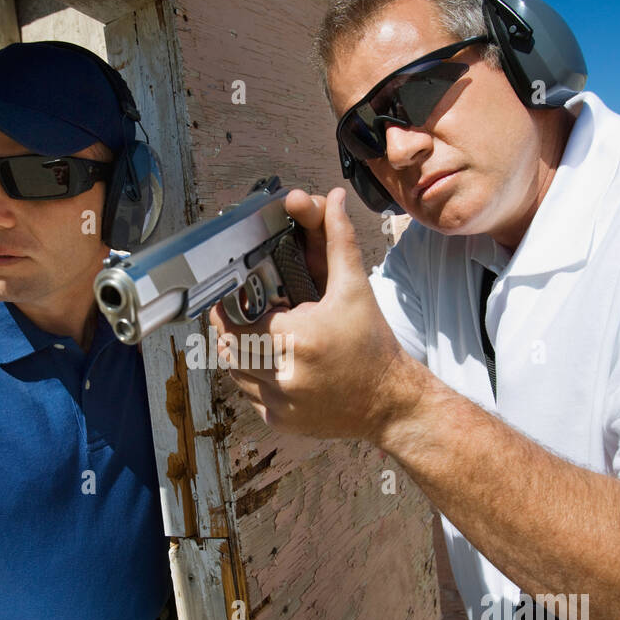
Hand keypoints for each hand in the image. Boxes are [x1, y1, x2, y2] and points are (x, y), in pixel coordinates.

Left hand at [208, 187, 425, 441]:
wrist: (391, 400)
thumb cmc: (373, 343)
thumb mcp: (355, 289)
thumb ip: (338, 241)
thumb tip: (334, 198)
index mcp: (296, 338)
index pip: (236, 321)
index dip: (228, 309)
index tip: (232, 299)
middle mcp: (284, 375)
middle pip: (230, 348)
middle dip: (232, 331)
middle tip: (242, 317)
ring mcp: (280, 403)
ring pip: (236, 374)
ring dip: (241, 355)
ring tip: (260, 338)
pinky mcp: (280, 421)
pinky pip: (251, 396)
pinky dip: (256, 381)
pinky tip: (276, 366)